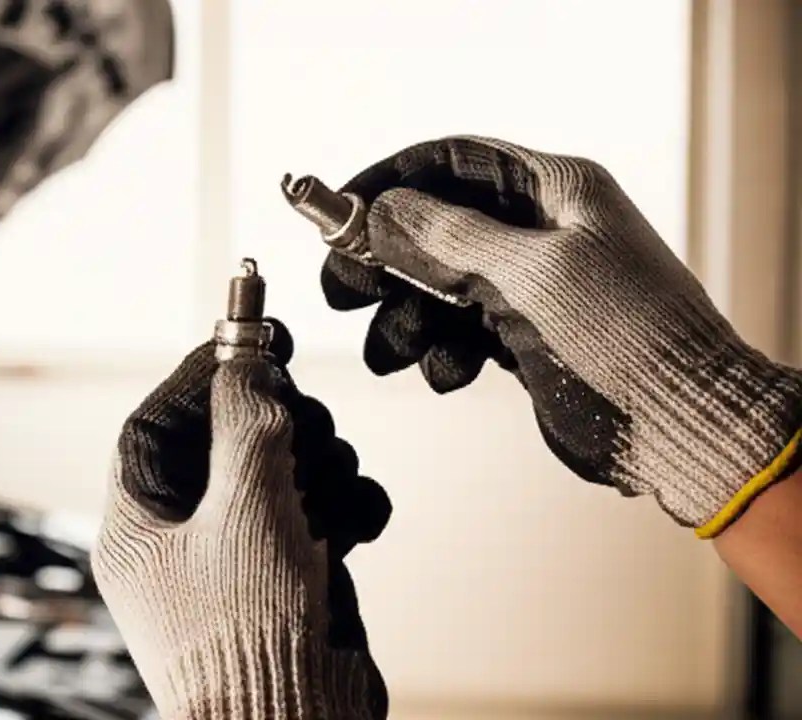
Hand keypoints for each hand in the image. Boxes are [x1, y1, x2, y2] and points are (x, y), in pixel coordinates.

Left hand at [92, 324, 389, 718]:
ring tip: (334, 486)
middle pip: (225, 441)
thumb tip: (244, 364)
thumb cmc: (249, 633)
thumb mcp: (246, 510)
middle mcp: (180, 539)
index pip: (157, 423)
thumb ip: (247, 426)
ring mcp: (235, 558)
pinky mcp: (285, 576)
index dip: (202, 378)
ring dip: (318, 465)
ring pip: (276, 474)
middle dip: (275, 425)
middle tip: (306, 421)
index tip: (246, 341)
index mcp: (138, 525)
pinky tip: (358, 523)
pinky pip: (310, 516)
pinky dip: (340, 508)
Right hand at [321, 136, 801, 535]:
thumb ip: (451, 238)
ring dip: (407, 317)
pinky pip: (462, 328)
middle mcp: (543, 229)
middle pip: (438, 226)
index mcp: (556, 190)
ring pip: (442, 284)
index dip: (391, 181)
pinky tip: (449, 373)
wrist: (683, 422)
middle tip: (342, 292)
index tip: (336, 211)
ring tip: (391, 353)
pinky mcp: (527, 333)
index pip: (455, 163)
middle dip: (387, 260)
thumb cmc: (622, 336)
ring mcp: (534, 283)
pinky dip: (443, 350)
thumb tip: (384, 207)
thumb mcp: (530, 275)